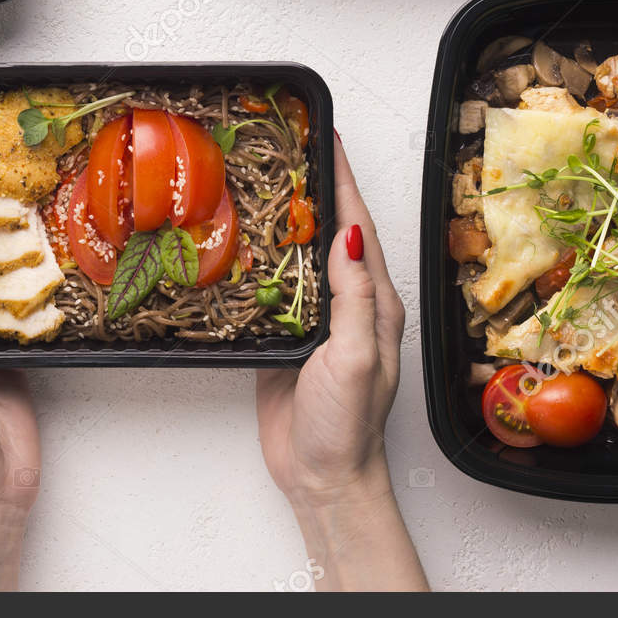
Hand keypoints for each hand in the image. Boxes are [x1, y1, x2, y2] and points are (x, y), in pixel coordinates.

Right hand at [255, 135, 426, 589]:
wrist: (324, 479)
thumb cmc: (348, 424)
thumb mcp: (358, 355)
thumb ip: (355, 296)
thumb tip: (349, 235)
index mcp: (375, 302)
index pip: (357, 225)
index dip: (342, 180)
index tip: (326, 138)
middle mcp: (350, 304)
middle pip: (330, 230)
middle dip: (312, 186)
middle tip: (286, 146)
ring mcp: (318, 320)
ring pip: (300, 255)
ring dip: (284, 218)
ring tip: (260, 179)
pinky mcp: (287, 339)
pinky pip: (275, 288)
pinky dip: (260, 259)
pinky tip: (242, 243)